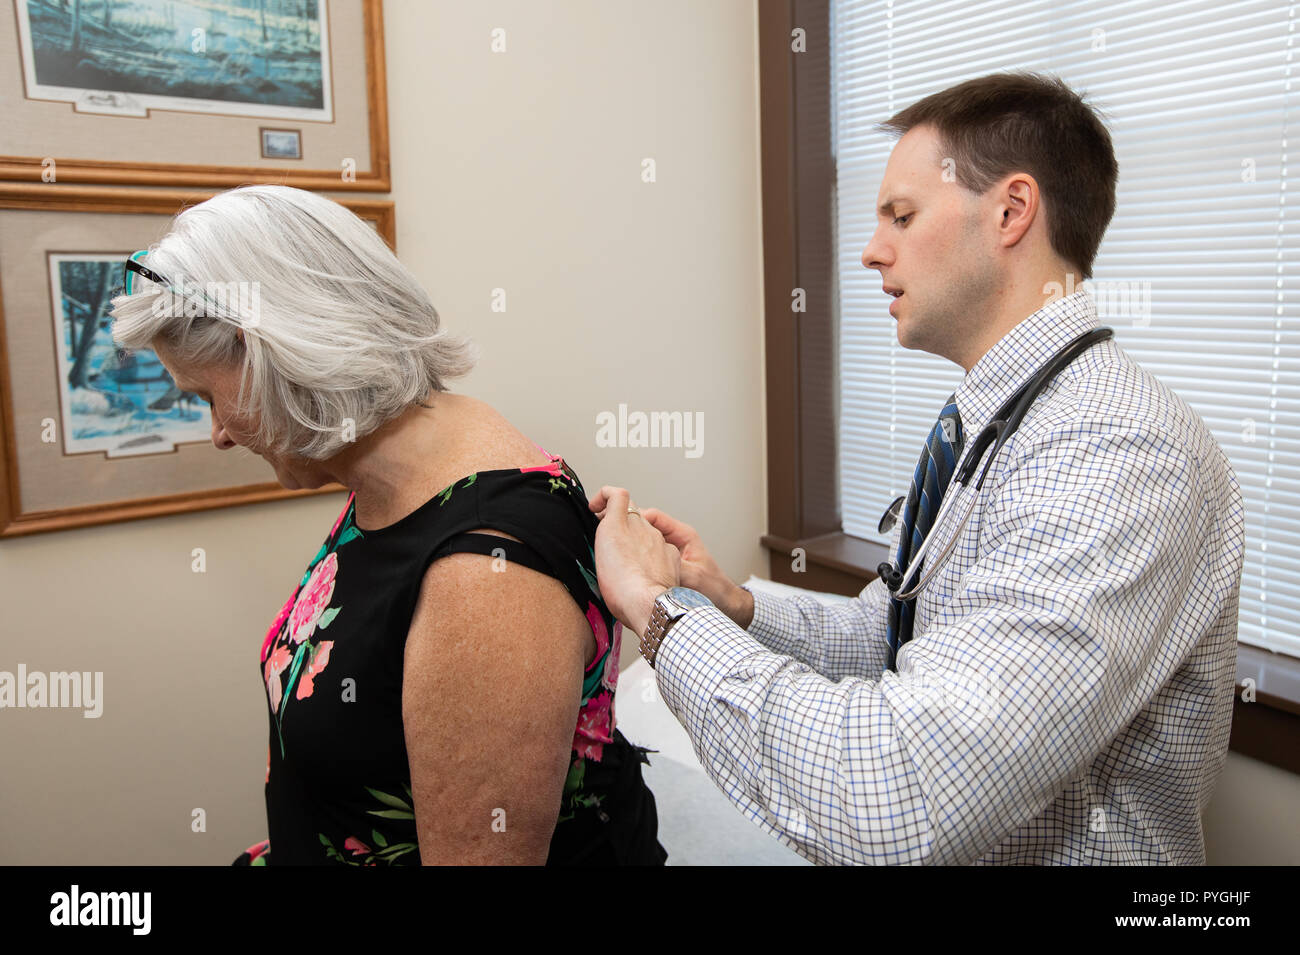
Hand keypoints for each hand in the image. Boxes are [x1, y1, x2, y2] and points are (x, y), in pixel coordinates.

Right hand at [589, 490, 753, 629]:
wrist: (725, 606)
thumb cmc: (714, 590)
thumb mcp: (691, 576)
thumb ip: (669, 565)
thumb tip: (647, 560)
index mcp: (683, 535)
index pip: (652, 516)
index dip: (632, 516)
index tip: (615, 519)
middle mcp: (675, 542)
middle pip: (645, 527)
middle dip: (627, 530)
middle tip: (609, 534)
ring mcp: (669, 555)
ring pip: (643, 543)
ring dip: (630, 546)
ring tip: (614, 552)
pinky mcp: (665, 569)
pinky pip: (646, 559)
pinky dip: (635, 561)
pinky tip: (625, 570)